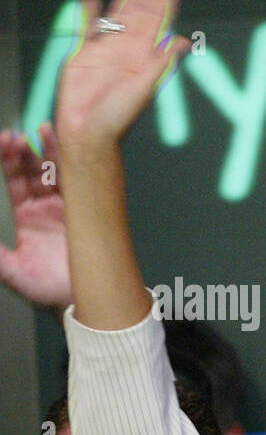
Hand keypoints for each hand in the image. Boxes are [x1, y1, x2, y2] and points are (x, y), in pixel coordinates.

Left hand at [0, 123, 70, 306]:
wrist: (81, 302)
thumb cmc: (46, 291)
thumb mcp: (8, 269)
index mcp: (26, 218)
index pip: (13, 180)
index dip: (6, 160)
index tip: (3, 144)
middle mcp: (46, 209)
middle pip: (33, 170)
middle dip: (23, 151)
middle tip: (16, 137)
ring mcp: (68, 208)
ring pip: (55, 172)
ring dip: (47, 151)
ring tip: (40, 132)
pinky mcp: (87, 211)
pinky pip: (78, 182)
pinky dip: (72, 164)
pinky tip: (65, 147)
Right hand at [54, 0, 189, 151]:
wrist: (89, 129)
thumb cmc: (118, 116)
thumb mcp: (146, 87)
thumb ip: (161, 62)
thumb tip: (181, 41)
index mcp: (144, 55)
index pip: (157, 18)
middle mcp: (128, 50)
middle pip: (141, 11)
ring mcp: (106, 50)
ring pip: (118, 15)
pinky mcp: (84, 55)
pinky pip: (87, 30)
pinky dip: (90, 16)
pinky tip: (94, 3)